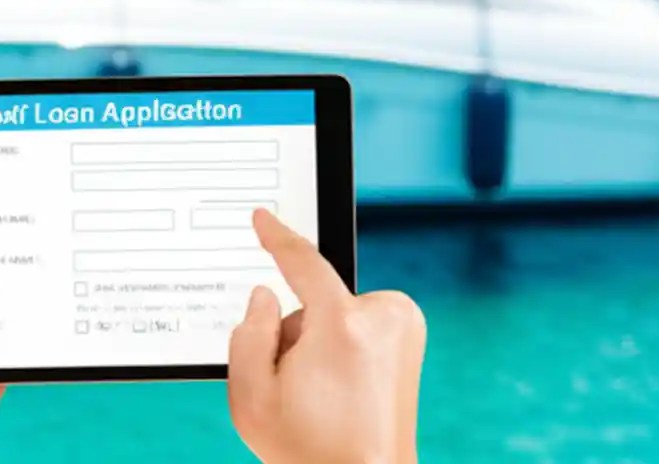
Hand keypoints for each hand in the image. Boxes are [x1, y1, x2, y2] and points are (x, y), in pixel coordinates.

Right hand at [228, 210, 426, 463]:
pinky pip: (359, 323)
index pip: (303, 263)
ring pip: (336, 313)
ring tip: (327, 395)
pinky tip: (348, 388)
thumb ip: (247, 335)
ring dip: (323, 342)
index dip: (277, 238)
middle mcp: (383, 318)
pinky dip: (347, 346)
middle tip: (300, 389)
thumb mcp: (250, 399)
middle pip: (314, 302)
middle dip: (297, 334)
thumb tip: (265, 297)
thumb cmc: (308, 450)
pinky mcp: (411, 334)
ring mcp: (404, 325)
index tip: (262, 217)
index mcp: (343, 327)